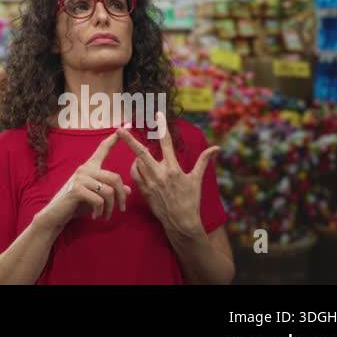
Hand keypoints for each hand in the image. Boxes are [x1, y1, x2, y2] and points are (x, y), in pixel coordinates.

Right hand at [35, 132, 130, 234]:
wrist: (55, 215)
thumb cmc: (76, 205)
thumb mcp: (96, 198)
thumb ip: (111, 192)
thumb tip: (128, 190)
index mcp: (89, 167)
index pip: (102, 149)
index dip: (113, 140)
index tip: (122, 128)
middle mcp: (85, 169)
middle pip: (116, 178)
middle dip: (121, 196)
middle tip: (121, 209)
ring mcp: (80, 178)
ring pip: (109, 191)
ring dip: (111, 207)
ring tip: (105, 215)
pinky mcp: (76, 189)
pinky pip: (99, 200)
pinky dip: (100, 211)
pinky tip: (95, 216)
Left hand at [117, 112, 218, 238]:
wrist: (181, 222)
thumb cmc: (191, 200)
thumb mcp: (197, 179)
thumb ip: (204, 161)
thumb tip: (217, 148)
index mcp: (173, 168)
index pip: (166, 143)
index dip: (162, 127)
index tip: (157, 114)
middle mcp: (159, 174)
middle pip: (141, 153)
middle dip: (129, 141)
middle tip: (119, 130)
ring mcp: (150, 183)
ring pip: (137, 164)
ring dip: (137, 157)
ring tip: (141, 155)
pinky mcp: (144, 192)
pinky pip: (135, 176)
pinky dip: (136, 169)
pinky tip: (139, 167)